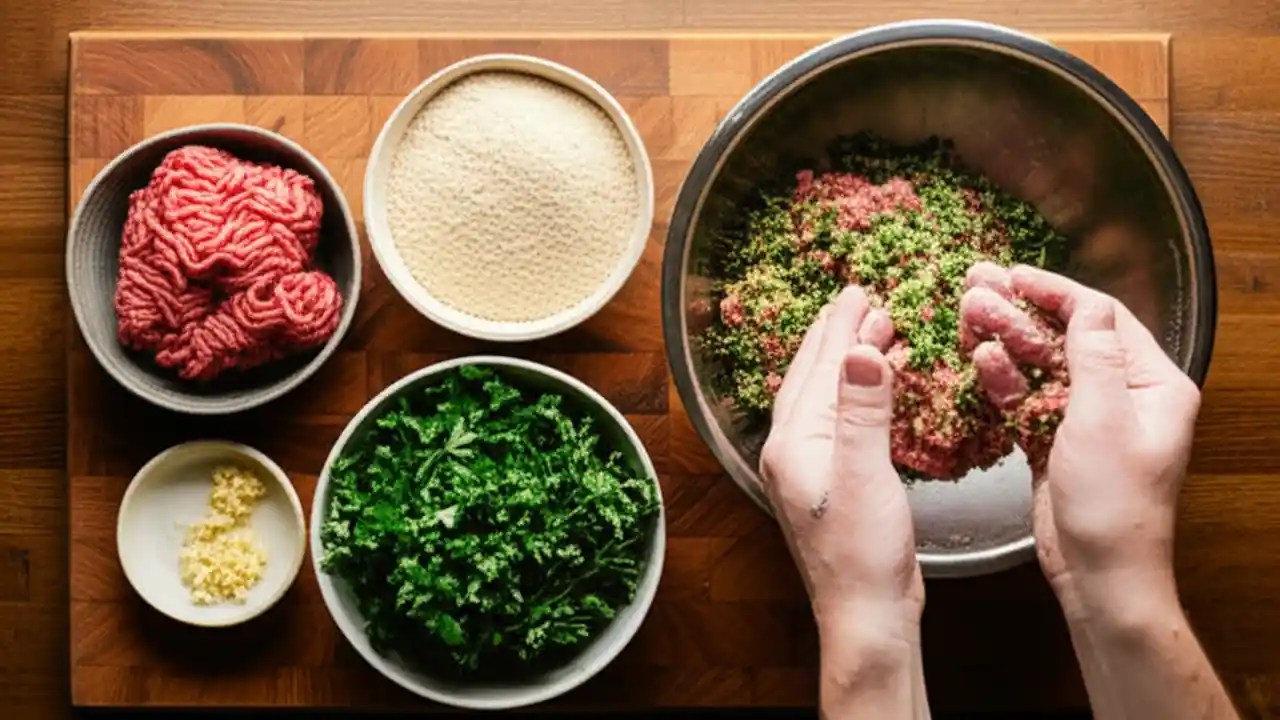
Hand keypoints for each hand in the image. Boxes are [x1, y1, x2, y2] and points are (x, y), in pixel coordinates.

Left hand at [759, 285, 921, 630]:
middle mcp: (789, 451)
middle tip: (863, 298)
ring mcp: (807, 468)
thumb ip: (861, 411)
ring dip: (847, 362)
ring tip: (872, 330)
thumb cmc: (861, 554)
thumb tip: (860, 349)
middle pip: (812, 377)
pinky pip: (838, 420)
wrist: (865, 617)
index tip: (860, 290)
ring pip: (824, 398)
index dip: (839, 327)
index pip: (817, 369)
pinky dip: (856, 394)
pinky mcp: (830, 483)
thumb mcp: (864, 475)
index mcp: (790, 443)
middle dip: (837, 336)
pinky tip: (872, 388)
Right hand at [961, 264, 1199, 622]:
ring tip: (966, 312)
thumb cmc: (1114, 505)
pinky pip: (1027, 399)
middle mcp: (1124, 395)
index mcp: (1152, 384)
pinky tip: (978, 359)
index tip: (1014, 274)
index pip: (1102, 319)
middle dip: (1020, 310)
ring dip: (1004, 339)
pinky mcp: (1056, 442)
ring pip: (1041, 365)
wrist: (1100, 575)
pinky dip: (1003, 380)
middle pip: (1066, 336)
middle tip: (976, 284)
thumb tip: (1088, 305)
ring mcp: (1087, 419)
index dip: (1056, 292)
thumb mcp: (1105, 420)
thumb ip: (1095, 358)